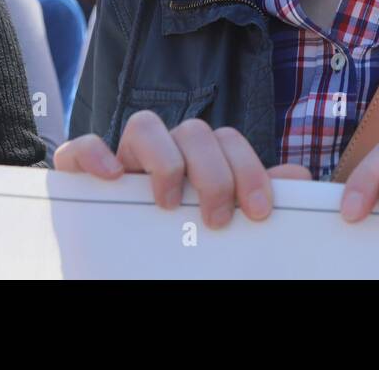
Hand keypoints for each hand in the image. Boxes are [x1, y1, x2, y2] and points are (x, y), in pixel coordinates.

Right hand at [54, 111, 310, 227]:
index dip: (248, 169)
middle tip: (217, 218)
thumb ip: (254, 192)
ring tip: (169, 203)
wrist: (118, 254)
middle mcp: (162, 147)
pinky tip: (112, 176)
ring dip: (164, 160)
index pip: (227, 139)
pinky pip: (81, 145)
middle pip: (194, 130)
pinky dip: (94, 153)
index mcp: (196, 155)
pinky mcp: (80, 169)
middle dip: (213, 172)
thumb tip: (298, 178)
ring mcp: (122, 155)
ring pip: (144, 124)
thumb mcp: (219, 211)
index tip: (258, 210)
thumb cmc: (177, 228)